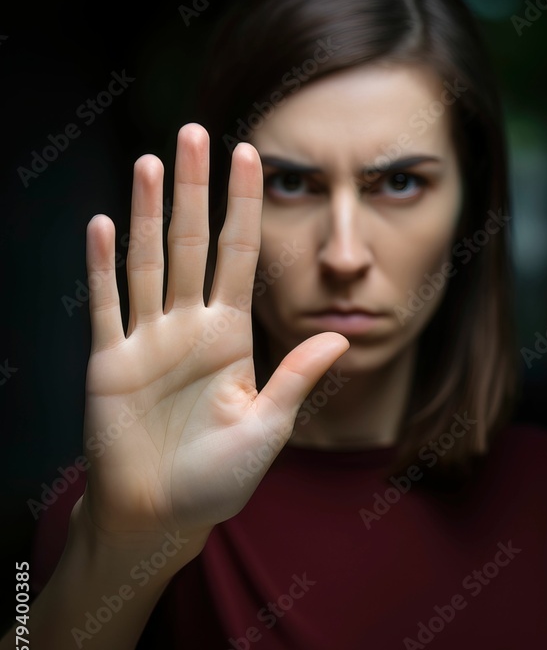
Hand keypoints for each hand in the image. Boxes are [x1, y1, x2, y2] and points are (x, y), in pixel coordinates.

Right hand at [79, 123, 348, 551]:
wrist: (160, 516)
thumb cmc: (217, 480)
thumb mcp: (266, 430)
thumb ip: (295, 380)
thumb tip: (340, 335)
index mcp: (230, 336)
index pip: (240, 256)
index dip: (244, 206)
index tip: (251, 154)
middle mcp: (189, 327)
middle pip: (192, 243)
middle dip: (194, 189)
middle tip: (193, 132)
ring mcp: (147, 340)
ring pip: (147, 262)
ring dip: (145, 212)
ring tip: (149, 162)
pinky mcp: (110, 362)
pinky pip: (106, 306)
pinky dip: (103, 267)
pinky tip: (102, 225)